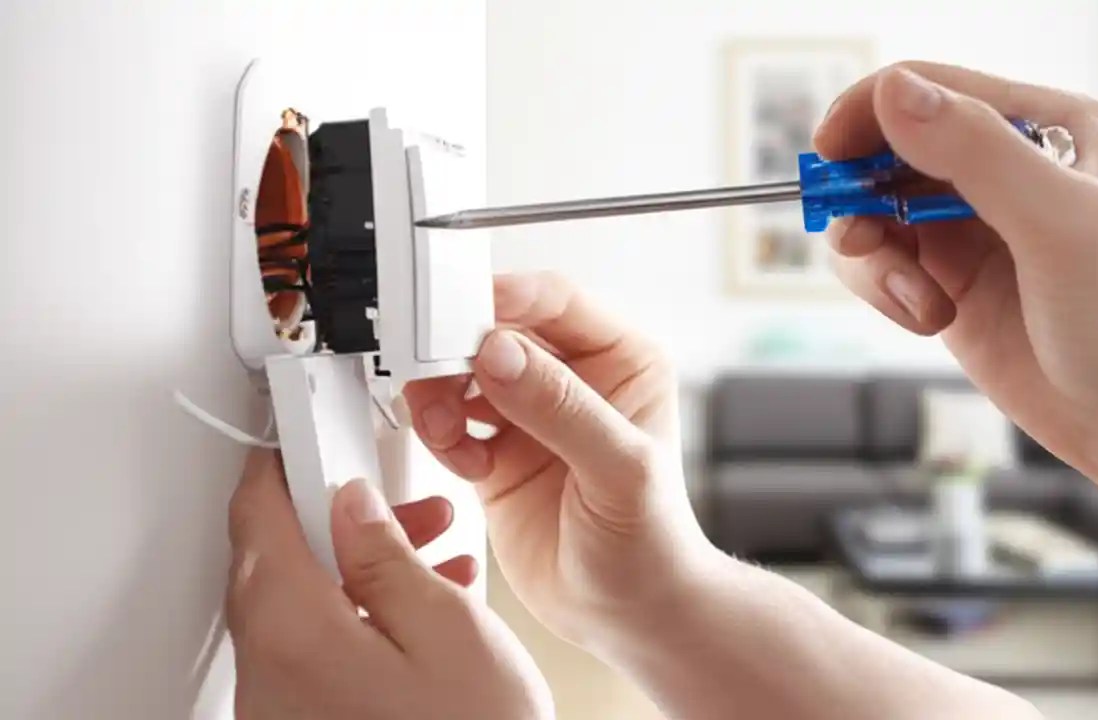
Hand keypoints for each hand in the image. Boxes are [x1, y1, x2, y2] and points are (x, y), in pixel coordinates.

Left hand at [225, 449, 551, 718]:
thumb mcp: (447, 629)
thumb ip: (386, 554)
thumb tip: (351, 503)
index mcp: (294, 633)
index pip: (258, 516)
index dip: (282, 462)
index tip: (304, 433)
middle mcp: (269, 675)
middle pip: (276, 560)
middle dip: (337, 517)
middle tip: (391, 502)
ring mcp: (280, 708)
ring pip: (300, 605)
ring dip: (356, 566)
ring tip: (430, 554)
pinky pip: (314, 650)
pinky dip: (357, 617)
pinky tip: (420, 611)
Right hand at [403, 273, 716, 646]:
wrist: (630, 616)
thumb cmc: (653, 543)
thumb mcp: (620, 469)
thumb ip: (561, 408)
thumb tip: (499, 355)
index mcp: (621, 359)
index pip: (555, 301)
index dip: (505, 300)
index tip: (461, 316)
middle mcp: (574, 378)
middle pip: (497, 331)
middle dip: (459, 351)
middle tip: (435, 375)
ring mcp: (530, 415)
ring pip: (464, 372)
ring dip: (442, 395)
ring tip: (449, 432)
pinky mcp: (495, 452)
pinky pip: (449, 421)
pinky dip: (443, 436)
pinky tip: (469, 465)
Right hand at [813, 62, 1097, 471]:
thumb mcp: (1058, 223)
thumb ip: (977, 153)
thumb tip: (892, 91)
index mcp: (1047, 127)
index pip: (934, 89)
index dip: (870, 112)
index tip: (830, 157)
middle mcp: (1005, 166)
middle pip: (890, 148)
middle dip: (863, 193)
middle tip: (858, 238)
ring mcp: (972, 224)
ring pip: (875, 210)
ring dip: (875, 256)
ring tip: (914, 300)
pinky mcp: (947, 278)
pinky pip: (882, 263)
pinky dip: (886, 290)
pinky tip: (930, 319)